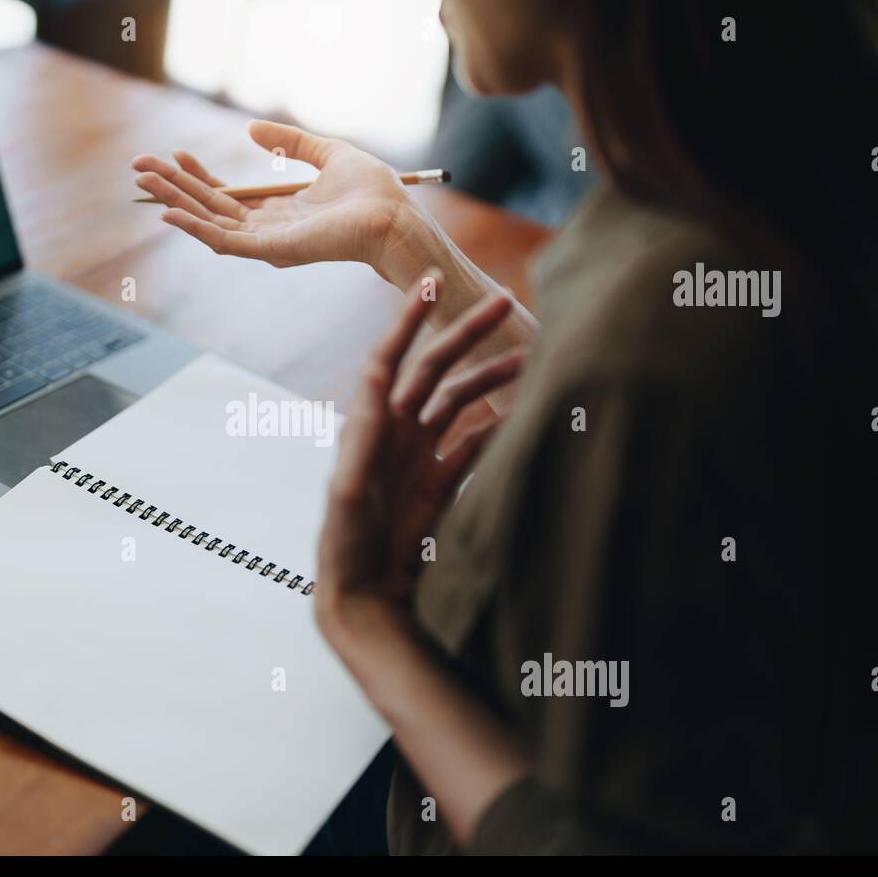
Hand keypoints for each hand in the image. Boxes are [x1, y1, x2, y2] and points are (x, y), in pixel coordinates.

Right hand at [132, 120, 421, 278]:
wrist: (394, 217)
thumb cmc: (372, 192)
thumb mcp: (328, 153)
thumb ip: (291, 141)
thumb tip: (250, 129)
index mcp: (280, 210)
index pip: (228, 195)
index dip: (199, 175)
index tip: (175, 153)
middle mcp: (268, 230)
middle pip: (210, 208)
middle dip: (174, 187)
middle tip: (140, 166)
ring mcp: (267, 243)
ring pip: (209, 223)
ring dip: (175, 203)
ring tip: (145, 182)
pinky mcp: (272, 251)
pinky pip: (225, 242)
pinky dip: (195, 228)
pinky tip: (170, 215)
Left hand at [315, 275, 525, 653]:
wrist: (361, 594)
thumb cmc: (346, 544)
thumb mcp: (350, 488)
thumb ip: (365, 434)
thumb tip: (374, 374)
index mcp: (372, 425)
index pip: (393, 358)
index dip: (411, 319)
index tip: (434, 282)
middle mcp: (396, 432)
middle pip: (437, 370)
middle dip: (467, 334)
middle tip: (505, 301)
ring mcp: (419, 456)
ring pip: (460, 403)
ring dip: (491, 379)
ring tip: (532, 358)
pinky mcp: (438, 485)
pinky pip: (472, 445)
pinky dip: (497, 427)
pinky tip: (524, 413)